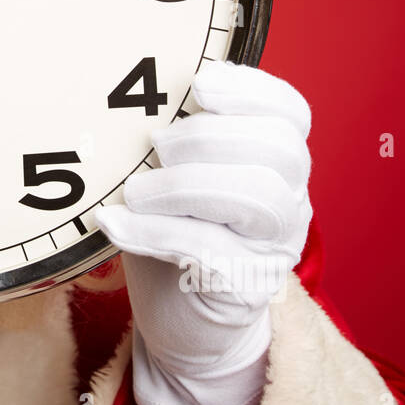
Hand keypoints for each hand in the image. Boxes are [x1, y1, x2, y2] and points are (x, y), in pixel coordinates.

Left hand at [94, 61, 311, 404]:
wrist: (180, 320)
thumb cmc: (176, 237)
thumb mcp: (176, 179)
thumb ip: (176, 143)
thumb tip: (136, 106)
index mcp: (277, 164)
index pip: (290, 114)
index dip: (251, 91)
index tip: (200, 84)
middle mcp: (290, 202)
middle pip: (275, 149)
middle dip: (205, 137)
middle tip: (154, 147)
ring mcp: (275, 247)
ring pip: (257, 196)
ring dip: (184, 184)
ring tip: (135, 192)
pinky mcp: (247, 287)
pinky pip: (208, 247)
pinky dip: (152, 231)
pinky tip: (114, 223)